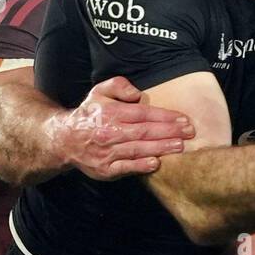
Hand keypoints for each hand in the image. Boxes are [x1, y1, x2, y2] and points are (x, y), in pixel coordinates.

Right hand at [53, 76, 194, 179]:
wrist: (64, 140)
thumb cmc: (89, 115)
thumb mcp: (99, 92)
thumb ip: (118, 85)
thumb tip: (137, 93)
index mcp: (110, 112)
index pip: (142, 113)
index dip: (164, 116)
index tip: (183, 119)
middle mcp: (109, 132)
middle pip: (144, 131)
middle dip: (169, 131)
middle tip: (189, 132)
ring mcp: (107, 152)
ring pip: (138, 149)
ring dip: (160, 148)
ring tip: (180, 146)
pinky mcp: (105, 169)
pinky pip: (125, 167)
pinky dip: (140, 166)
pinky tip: (155, 163)